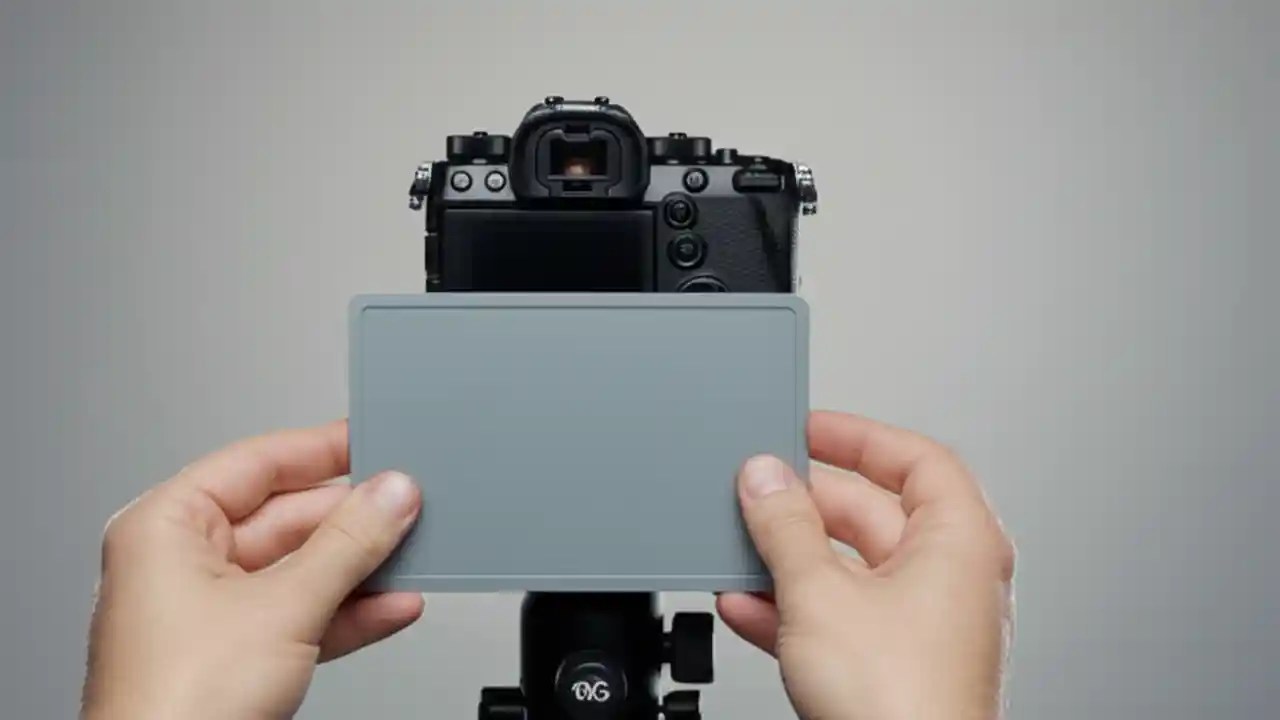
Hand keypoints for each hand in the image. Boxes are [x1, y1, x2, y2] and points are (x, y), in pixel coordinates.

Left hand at [80, 420, 423, 719]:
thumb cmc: (171, 706)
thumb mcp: (283, 607)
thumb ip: (348, 544)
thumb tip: (391, 495)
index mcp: (165, 528)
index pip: (256, 464)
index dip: (320, 450)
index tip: (373, 441)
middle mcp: (180, 564)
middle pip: (286, 520)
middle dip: (351, 521)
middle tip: (407, 507)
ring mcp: (209, 613)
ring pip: (299, 571)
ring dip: (358, 569)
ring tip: (411, 554)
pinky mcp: (236, 656)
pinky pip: (302, 615)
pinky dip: (347, 612)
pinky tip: (392, 605)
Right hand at [717, 410, 1014, 719]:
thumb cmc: (905, 705)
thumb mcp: (821, 594)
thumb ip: (785, 527)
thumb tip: (765, 478)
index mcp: (961, 541)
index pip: (916, 458)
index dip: (859, 436)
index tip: (810, 428)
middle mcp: (951, 579)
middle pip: (873, 514)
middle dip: (806, 506)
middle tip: (759, 491)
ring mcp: (924, 627)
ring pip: (849, 570)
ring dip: (790, 561)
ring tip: (741, 549)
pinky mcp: (893, 667)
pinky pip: (840, 617)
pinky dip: (793, 609)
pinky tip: (746, 607)